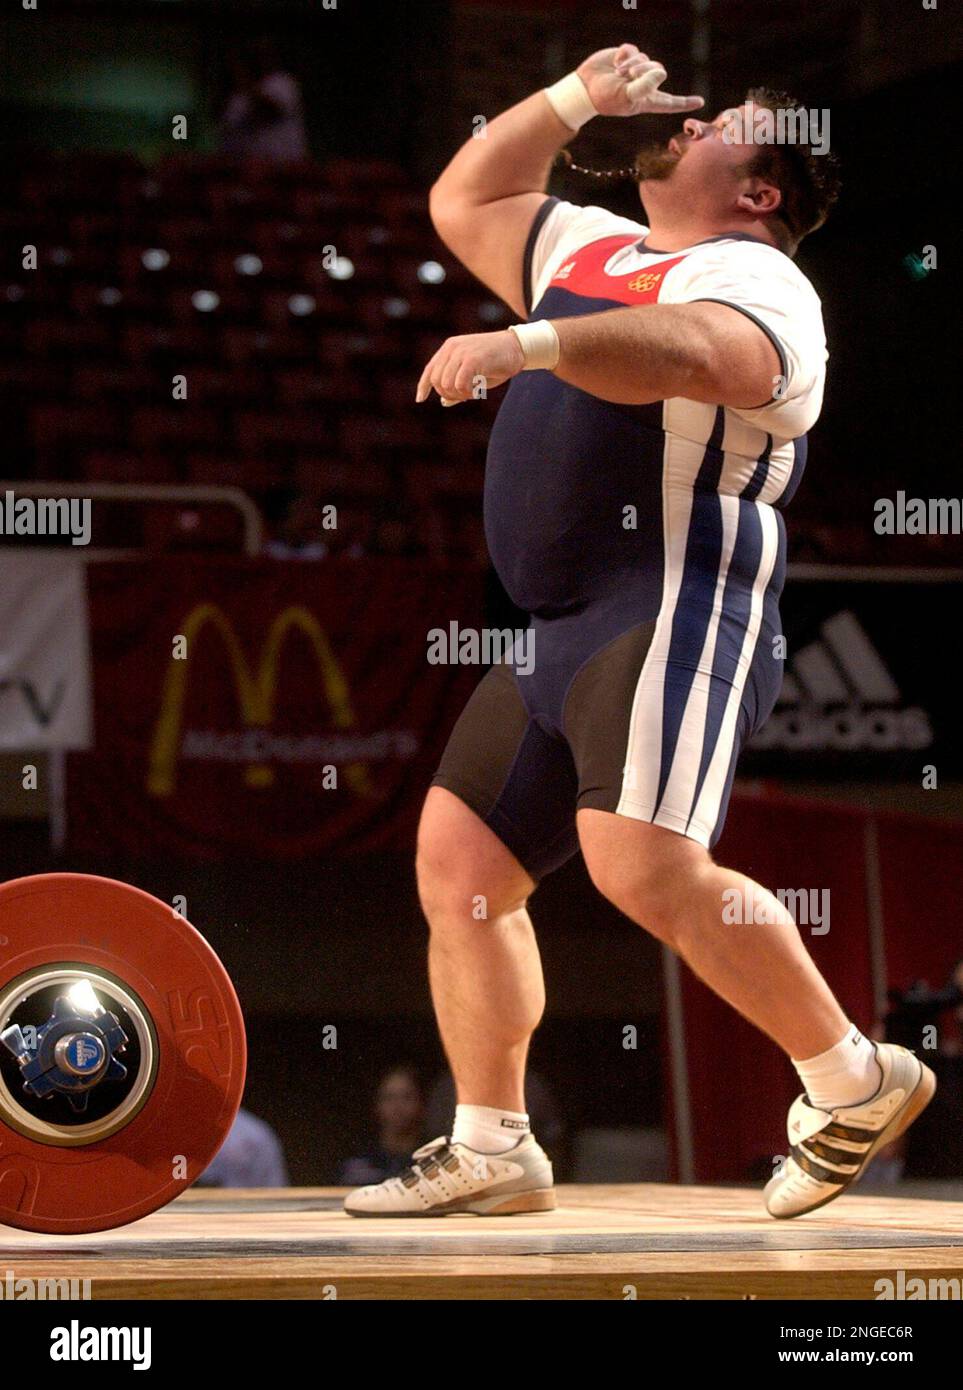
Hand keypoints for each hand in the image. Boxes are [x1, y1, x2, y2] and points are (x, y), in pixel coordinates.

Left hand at [415, 330, 525, 405]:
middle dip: (450, 395)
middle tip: (466, 396)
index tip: (420, 399)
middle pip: (437, 381)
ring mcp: (461, 352)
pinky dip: (468, 393)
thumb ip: (457, 385)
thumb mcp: (474, 374)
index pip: (430, 370)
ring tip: (474, 392)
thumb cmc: (497, 362)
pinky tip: (478, 391)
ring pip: (447, 385)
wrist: (518, 347)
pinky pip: (460, 384)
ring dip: (460, 395)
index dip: (423, 386)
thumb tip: (444, 402)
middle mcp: (452, 348)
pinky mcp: (472, 359)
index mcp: (449, 348)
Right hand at [576, 44, 702, 117]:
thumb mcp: (625, 96)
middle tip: (628, 77)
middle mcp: (644, 85)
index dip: (685, 102)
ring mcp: (636, 70)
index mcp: (646, 101)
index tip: (700, 102)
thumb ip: (644, 86)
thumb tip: (661, 73)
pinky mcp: (627, 57)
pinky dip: (625, 55)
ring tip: (618, 73)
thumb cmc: (604, 98)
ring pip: (646, 60)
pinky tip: (616, 62)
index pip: (669, 102)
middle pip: (659, 71)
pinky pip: (634, 50)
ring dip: (632, 64)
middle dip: (645, 71)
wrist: (585, 87)